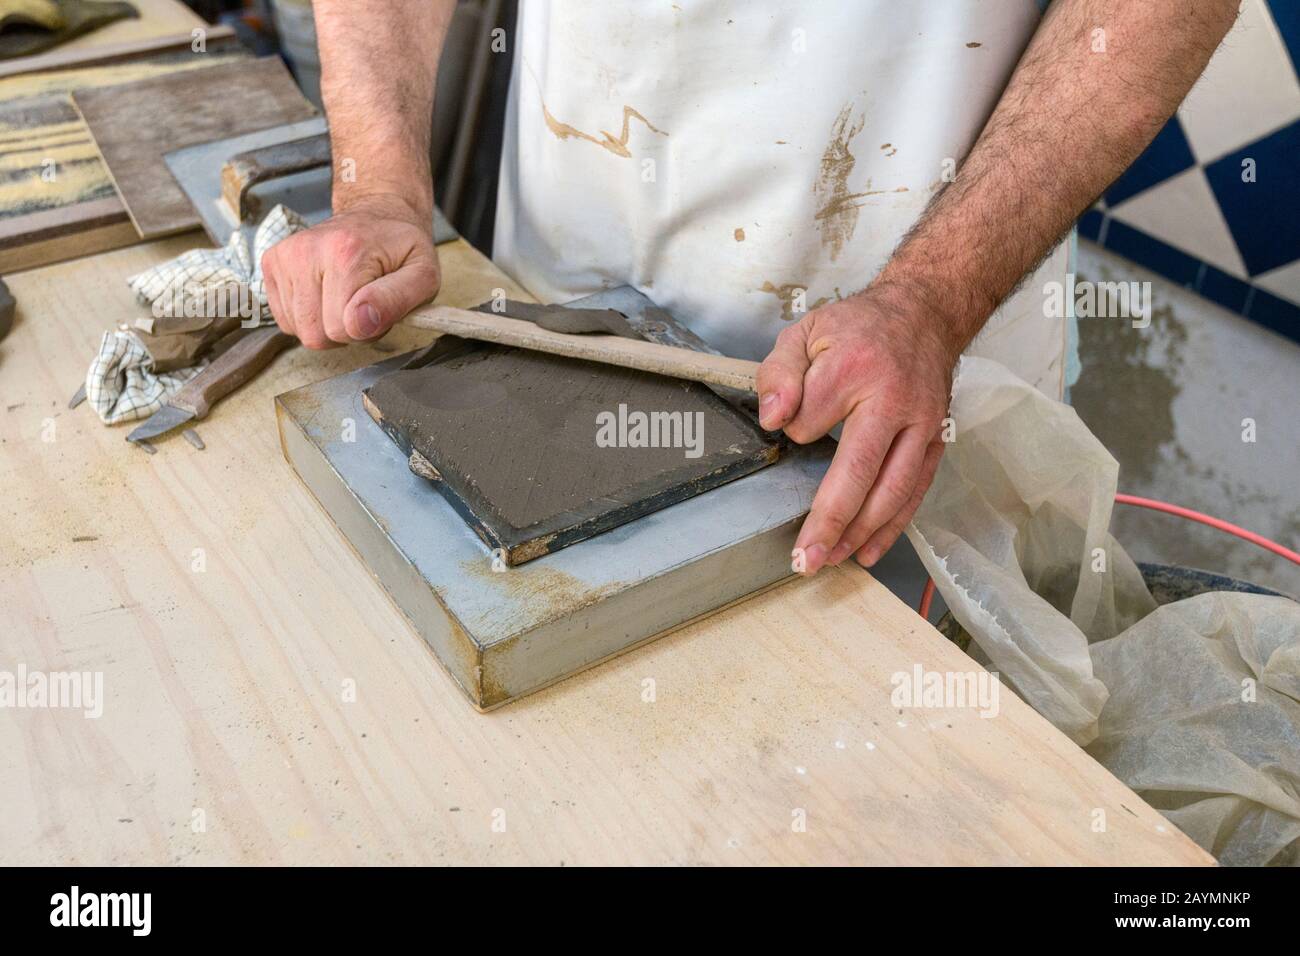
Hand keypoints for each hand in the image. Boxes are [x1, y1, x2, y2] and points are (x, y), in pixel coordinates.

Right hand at [261, 194, 440, 348]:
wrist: (377, 214)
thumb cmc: (401, 249)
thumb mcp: (422, 276)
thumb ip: (396, 301)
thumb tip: (360, 324)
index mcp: (346, 253)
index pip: (342, 329)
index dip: (366, 330)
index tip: (378, 306)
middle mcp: (307, 251)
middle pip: (315, 334)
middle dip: (343, 331)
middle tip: (362, 304)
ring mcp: (285, 256)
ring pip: (298, 330)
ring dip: (325, 324)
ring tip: (346, 296)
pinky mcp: (272, 263)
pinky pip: (284, 319)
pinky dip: (307, 316)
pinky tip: (325, 294)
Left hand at [756, 286, 955, 574]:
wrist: (924, 314)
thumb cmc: (858, 328)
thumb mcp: (805, 332)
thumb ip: (778, 373)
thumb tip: (772, 420)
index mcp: (853, 367)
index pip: (809, 422)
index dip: (794, 431)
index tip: (793, 424)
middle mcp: (893, 400)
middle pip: (859, 473)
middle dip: (829, 522)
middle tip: (804, 560)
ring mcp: (921, 424)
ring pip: (892, 492)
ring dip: (859, 533)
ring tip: (829, 560)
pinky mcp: (936, 441)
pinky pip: (915, 492)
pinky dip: (892, 527)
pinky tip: (868, 550)